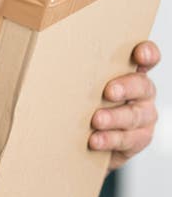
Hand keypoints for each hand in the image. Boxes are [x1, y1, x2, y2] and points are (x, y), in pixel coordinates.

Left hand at [89, 40, 160, 170]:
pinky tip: (95, 140)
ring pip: (134, 116)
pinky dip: (110, 139)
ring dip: (114, 118)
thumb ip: (79, 73)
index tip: (139, 55)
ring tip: (96, 120)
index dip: (147, 54)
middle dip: (126, 88)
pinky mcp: (138, 139)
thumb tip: (49, 58)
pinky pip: (128, 140)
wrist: (84, 143)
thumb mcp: (81, 85)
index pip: (147, 57)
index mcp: (129, 72)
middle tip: (109, 91)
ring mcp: (142, 116)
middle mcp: (141, 92)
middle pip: (142, 86)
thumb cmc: (82, 105)